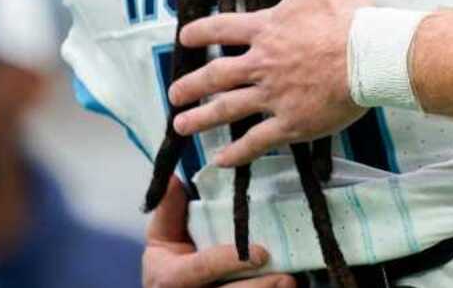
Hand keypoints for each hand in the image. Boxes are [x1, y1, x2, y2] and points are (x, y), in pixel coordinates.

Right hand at [143, 176, 291, 287]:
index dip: (229, 261)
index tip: (261, 253)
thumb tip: (174, 177)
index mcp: (171, 276)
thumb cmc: (168, 261)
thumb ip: (169, 209)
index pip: (201, 268)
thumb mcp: (162, 236)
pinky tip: (288, 286)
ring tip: (290, 282)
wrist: (168, 287)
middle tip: (286, 278)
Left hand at [167, 0, 371, 167]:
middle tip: (173, 95)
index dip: (201, 32)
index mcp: (267, 29)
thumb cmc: (351, 14)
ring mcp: (274, 96)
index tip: (184, 38)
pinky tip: (220, 161)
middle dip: (191, 86)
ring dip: (201, 119)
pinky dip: (237, 153)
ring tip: (181, 127)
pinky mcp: (292, 122)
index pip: (222, 29)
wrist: (374, 54)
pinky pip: (257, 141)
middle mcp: (262, 64)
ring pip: (228, 110)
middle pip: (216, 76)